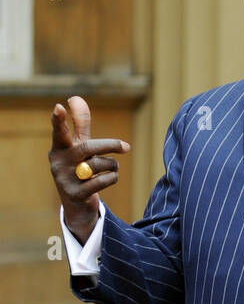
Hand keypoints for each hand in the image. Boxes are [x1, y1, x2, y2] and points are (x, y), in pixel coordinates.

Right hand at [49, 95, 130, 244]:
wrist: (76, 205)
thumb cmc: (78, 168)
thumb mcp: (79, 147)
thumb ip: (80, 124)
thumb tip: (75, 98)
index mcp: (58, 148)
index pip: (59, 131)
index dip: (59, 120)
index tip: (58, 107)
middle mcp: (58, 163)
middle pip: (87, 147)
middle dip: (109, 145)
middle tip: (126, 146)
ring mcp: (65, 180)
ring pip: (97, 165)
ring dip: (112, 165)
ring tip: (113, 167)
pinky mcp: (76, 195)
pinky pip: (101, 182)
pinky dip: (111, 177)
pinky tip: (111, 177)